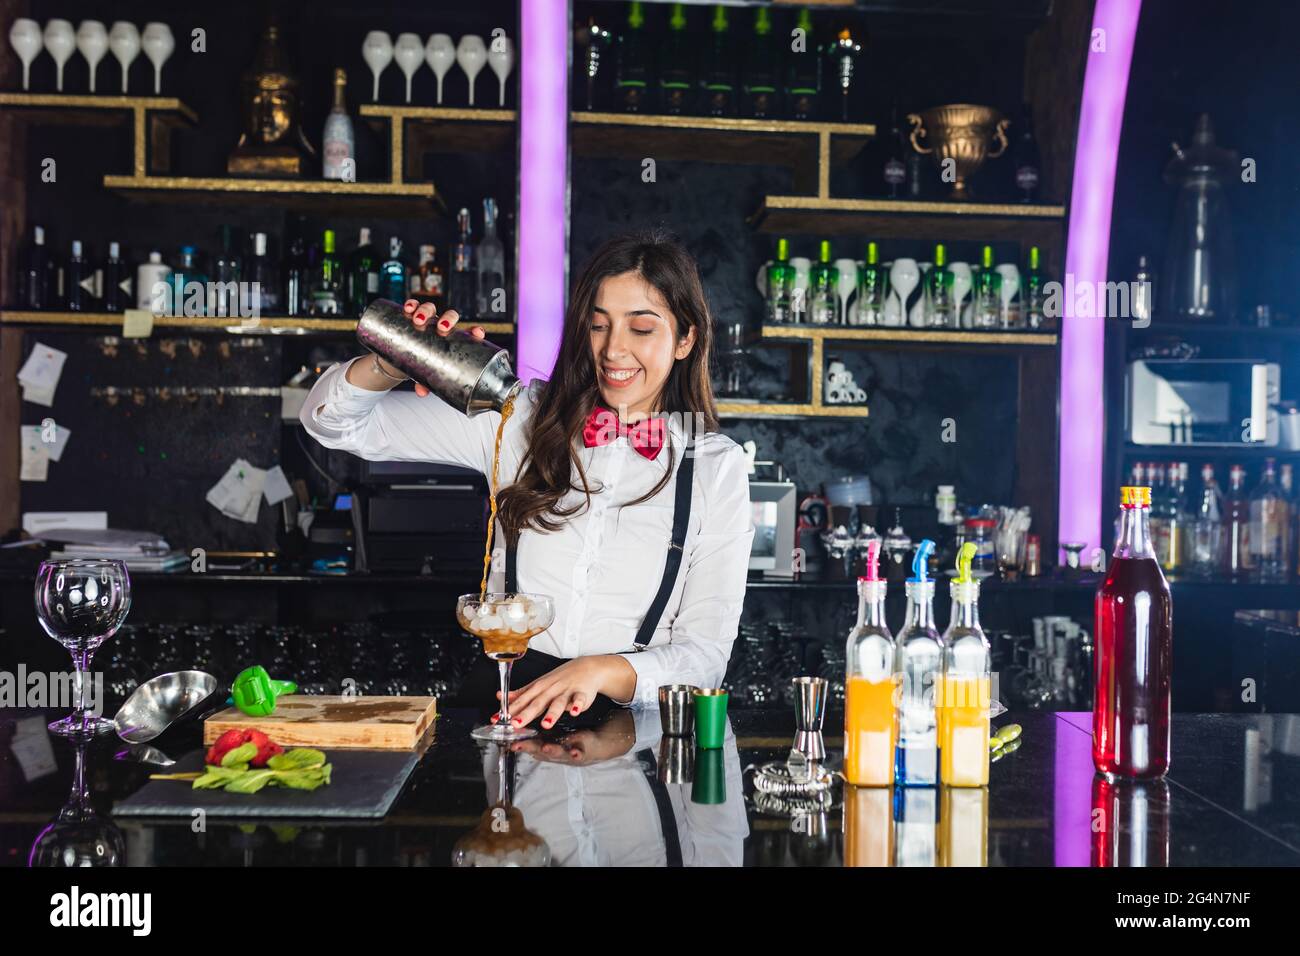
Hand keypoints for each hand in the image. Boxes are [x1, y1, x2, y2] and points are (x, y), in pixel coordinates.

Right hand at [402, 299, 484, 397]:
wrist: (404, 359)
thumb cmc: (423, 367)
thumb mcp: (426, 376)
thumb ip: (426, 383)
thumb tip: (421, 393)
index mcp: (453, 340)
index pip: (469, 332)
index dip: (475, 331)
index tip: (477, 333)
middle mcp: (442, 327)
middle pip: (450, 316)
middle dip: (448, 318)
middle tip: (442, 327)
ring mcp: (428, 320)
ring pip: (431, 309)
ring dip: (426, 311)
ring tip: (419, 319)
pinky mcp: (412, 316)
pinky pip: (413, 306)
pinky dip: (411, 305)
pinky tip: (408, 308)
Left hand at [496, 656, 616, 730]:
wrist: (586, 667)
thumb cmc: (561, 678)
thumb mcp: (539, 684)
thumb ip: (521, 693)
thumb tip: (501, 697)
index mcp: (539, 688)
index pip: (522, 700)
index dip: (510, 710)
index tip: (497, 719)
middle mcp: (551, 690)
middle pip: (537, 703)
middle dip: (526, 713)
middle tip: (516, 723)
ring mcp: (566, 691)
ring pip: (558, 703)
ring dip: (552, 713)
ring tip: (546, 723)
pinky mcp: (581, 693)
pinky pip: (579, 699)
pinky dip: (578, 705)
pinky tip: (575, 711)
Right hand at [507, 711, 635, 765]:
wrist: (600, 741)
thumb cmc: (572, 737)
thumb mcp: (552, 731)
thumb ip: (534, 721)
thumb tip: (515, 713)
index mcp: (546, 744)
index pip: (530, 743)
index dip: (519, 742)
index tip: (508, 741)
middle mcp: (556, 752)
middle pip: (541, 751)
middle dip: (530, 747)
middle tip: (518, 746)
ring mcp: (569, 754)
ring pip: (559, 754)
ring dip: (552, 751)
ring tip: (546, 747)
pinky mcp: (584, 752)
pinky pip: (580, 754)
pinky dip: (576, 753)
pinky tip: (575, 751)